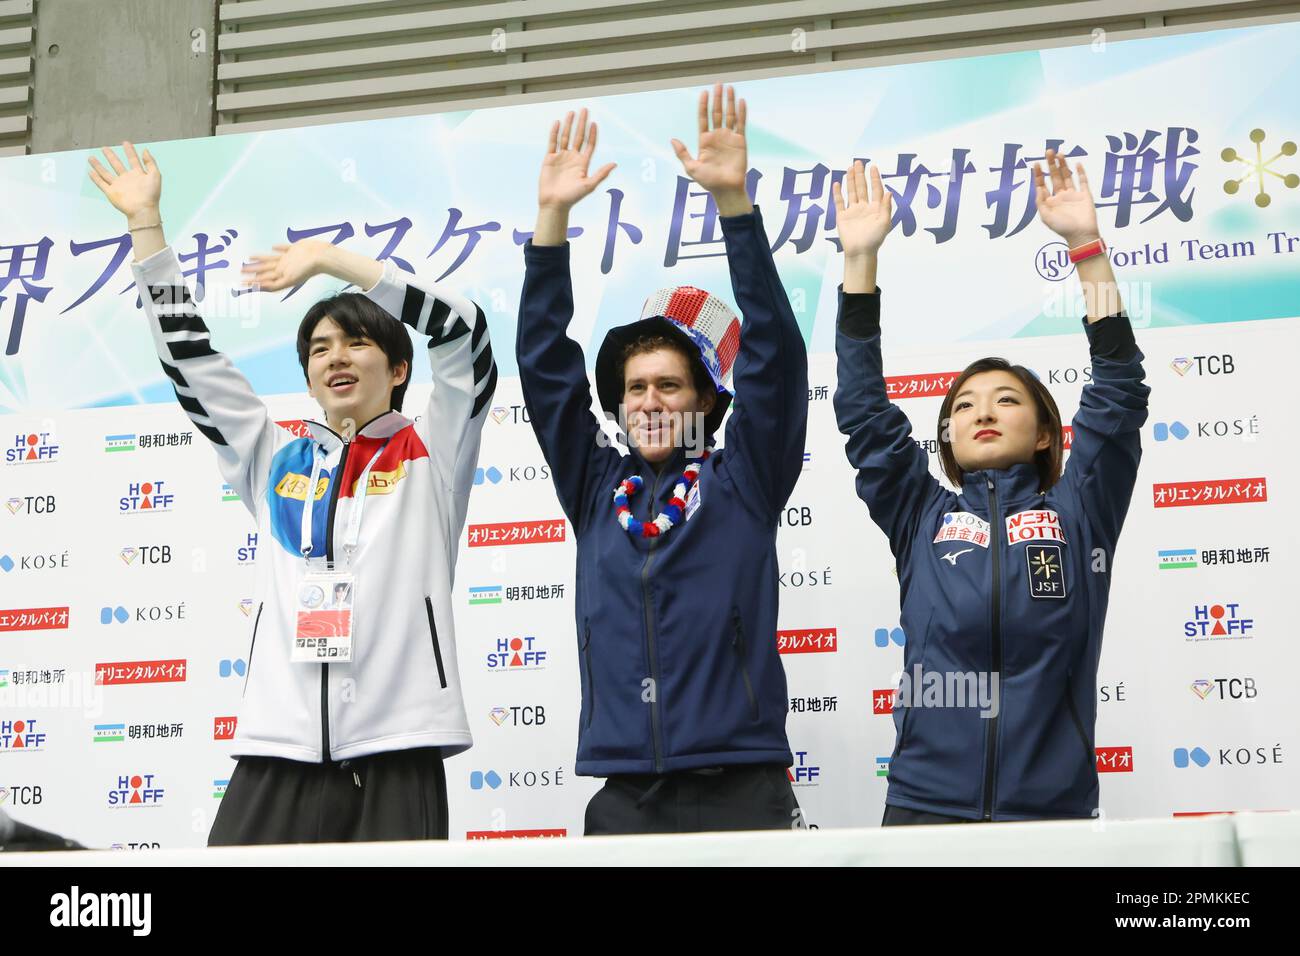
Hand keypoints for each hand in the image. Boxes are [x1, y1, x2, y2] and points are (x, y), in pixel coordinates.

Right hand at [87, 142, 160, 223]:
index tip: (125, 142)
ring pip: (105, 173)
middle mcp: (127, 179)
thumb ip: (150, 162)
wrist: (143, 210)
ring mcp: (118, 186)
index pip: (133, 160)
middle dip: (111, 156)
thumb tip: (145, 150)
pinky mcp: (111, 192)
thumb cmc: (151, 194)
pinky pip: (101, 183)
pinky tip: (90, 171)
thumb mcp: (155, 175)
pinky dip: (95, 178)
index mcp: (138, 175)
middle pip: (117, 164)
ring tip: (91, 157)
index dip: (130, 151)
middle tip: (104, 147)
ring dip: (98, 165)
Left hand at [241, 240, 331, 291]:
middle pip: (265, 270)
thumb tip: (258, 287)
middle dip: (252, 271)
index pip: (264, 280)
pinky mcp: (295, 249)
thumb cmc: (307, 269)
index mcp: (282, 275)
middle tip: (240, 271)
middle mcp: (284, 268)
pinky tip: (274, 247)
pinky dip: (278, 248)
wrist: (322, 257)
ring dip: (260, 259)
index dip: (253, 282)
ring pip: (271, 260)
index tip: (242, 283)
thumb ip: (274, 283)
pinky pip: (283, 249)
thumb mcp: (289, 279)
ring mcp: (289, 259)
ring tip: (250, 258)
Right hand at [538, 108, 615, 210]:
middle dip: (581, 123)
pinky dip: (555, 132)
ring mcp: (561, 157)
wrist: (555, 203)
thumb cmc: (573, 197)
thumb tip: (615, 164)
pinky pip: (552, 142)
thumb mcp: (589, 185)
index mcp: (583, 163)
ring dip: (569, 125)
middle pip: (578, 136)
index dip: (592, 134)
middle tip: (585, 110)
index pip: (589, 144)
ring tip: (572, 112)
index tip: (594, 123)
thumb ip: (601, 173)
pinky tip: (558, 123)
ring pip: (566, 137)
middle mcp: (573, 158)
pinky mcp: (550, 158)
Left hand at [671, 83, 749, 213]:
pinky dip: (741, 113)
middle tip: (718, 84)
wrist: (726, 190)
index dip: (703, 105)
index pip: (703, 118)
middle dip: (717, 98)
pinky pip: (740, 124)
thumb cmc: (708, 181)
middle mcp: (717, 136)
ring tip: (730, 88)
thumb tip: (672, 139)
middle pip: (716, 113)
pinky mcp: (740, 141)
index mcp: (704, 140)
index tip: (704, 92)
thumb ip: (682, 153)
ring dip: (729, 101)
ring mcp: (729, 138)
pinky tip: (741, 101)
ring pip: (729, 115)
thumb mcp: (691, 168)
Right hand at [833, 161, 893, 257]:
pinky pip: (839, 202)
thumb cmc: (874, 240)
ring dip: (850, 180)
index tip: (873, 167)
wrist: (860, 252)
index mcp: (876, 208)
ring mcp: (853, 211)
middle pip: (862, 188)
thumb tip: (889, 191)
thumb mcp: (885, 223)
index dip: (874, 178)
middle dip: (861, 175)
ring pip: (851, 192)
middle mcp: (864, 208)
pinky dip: (838, 193)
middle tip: (859, 162)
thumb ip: (886, 207)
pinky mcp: (842, 217)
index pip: (875, 189)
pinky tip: (837, 183)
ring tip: (850, 168)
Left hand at [1034, 149, 1100, 246]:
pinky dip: (1080, 172)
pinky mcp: (1085, 195)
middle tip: (1049, 151)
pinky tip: (1077, 163)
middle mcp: (1061, 196)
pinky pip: (1083, 181)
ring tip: (1059, 154)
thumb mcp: (1046, 216)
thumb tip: (1038, 188)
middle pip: (1055, 176)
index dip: (1039, 174)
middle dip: (1051, 164)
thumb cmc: (1062, 228)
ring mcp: (1073, 195)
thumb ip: (1040, 202)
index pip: (1043, 184)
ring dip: (1063, 165)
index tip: (1037, 163)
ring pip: (1067, 176)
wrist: (1081, 234)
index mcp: (1050, 202)